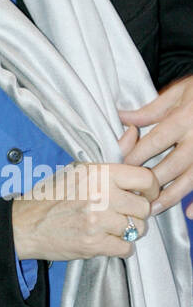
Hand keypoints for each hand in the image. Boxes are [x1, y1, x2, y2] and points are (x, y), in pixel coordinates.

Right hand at [11, 159, 160, 260]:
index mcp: (98, 173)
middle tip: (121, 213)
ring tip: (110, 226)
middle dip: (136, 213)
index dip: (151, 189)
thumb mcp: (79, 168)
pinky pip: (126, 248)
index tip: (145, 194)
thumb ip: (113, 154)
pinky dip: (119, 247)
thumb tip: (133, 132)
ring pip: (137, 229)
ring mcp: (97, 220)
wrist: (25, 224)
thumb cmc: (51, 195)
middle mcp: (100, 194)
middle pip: (144, 207)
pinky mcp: (94, 244)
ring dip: (128, 231)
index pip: (145, 178)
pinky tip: (105, 239)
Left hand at [119, 75, 192, 218]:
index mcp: (184, 118)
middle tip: (132, 195)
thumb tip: (122, 118)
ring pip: (190, 179)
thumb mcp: (179, 92)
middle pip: (172, 165)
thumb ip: (151, 110)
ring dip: (171, 197)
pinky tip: (188, 214)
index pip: (155, 141)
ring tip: (153, 209)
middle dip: (151, 182)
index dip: (137, 155)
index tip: (121, 167)